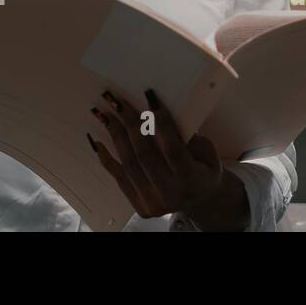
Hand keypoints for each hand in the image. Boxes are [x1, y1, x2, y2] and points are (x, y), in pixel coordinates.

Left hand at [88, 89, 249, 230]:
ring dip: (115, 135)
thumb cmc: (204, 169)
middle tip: (118, 101)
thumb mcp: (208, 153)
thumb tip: (159, 115)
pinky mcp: (140, 207)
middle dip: (130, 123)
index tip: (149, 97)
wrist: (201, 200)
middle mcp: (171, 195)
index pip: (173, 149)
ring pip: (129, 164)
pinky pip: (119, 178)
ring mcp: (154, 204)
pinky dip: (106, 158)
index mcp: (192, 181)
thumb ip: (189, 137)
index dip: (161, 123)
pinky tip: (97, 140)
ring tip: (105, 114)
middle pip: (145, 155)